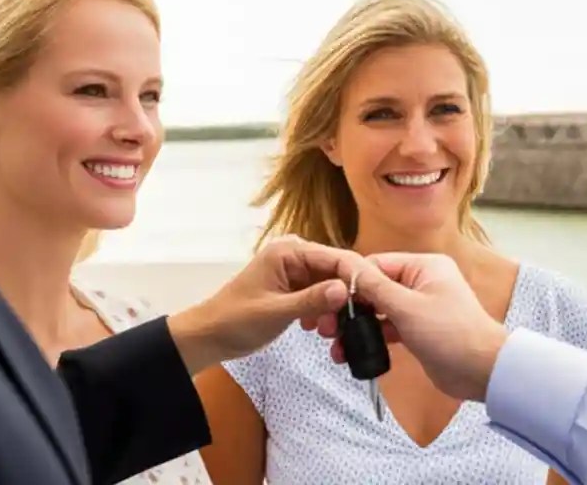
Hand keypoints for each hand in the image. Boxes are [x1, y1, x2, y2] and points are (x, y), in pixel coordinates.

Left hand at [168, 235, 364, 374]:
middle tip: (347, 323)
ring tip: (325, 330)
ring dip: (333, 307)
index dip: (357, 276)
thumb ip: (311, 300)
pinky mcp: (294, 287)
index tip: (376, 299)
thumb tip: (346, 291)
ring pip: (330, 285)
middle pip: (336, 270)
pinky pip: (320, 295)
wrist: (210, 336)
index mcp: (288, 251)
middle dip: (345, 296)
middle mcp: (294, 255)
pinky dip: (322, 311)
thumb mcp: (275, 311)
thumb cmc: (236, 320)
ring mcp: (294, 271)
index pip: (335, 257)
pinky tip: (315, 327)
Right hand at [312, 252, 507, 402]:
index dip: (350, 280)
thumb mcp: (407, 307)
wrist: (482, 372)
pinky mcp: (417, 331)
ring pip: (378, 310)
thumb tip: (346, 265)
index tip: (326, 298)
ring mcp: (419, 307)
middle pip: (375, 287)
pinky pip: (387, 328)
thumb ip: (375, 287)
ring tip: (334, 343)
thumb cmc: (451, 334)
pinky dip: (371, 337)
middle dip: (350, 306)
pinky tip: (351, 351)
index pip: (376, 264)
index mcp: (424, 266)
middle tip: (326, 326)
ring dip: (357, 325)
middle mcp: (421, 282)